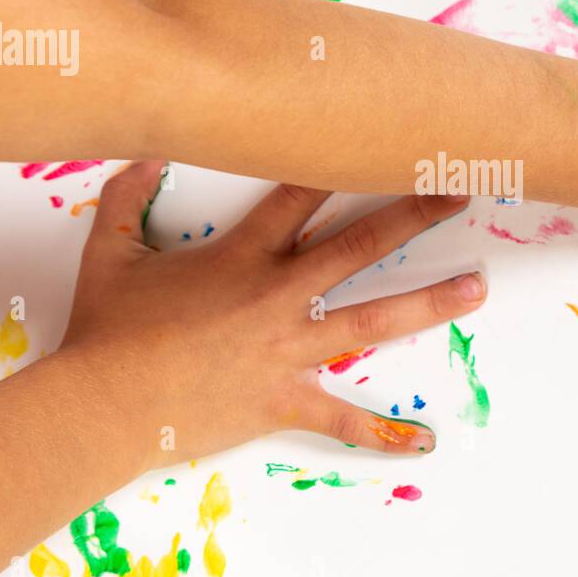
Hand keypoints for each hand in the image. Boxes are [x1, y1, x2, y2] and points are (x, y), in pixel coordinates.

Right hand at [59, 162, 486, 466]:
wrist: (102, 406)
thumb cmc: (106, 332)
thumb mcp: (108, 254)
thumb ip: (126, 199)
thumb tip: (142, 155)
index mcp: (240, 256)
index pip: (298, 195)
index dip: (337, 161)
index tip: (378, 136)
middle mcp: (277, 295)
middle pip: (358, 245)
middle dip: (412, 215)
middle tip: (458, 191)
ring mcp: (288, 348)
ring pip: (372, 319)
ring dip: (428, 302)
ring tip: (475, 286)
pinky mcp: (285, 398)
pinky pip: (341, 419)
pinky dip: (381, 432)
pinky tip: (423, 439)